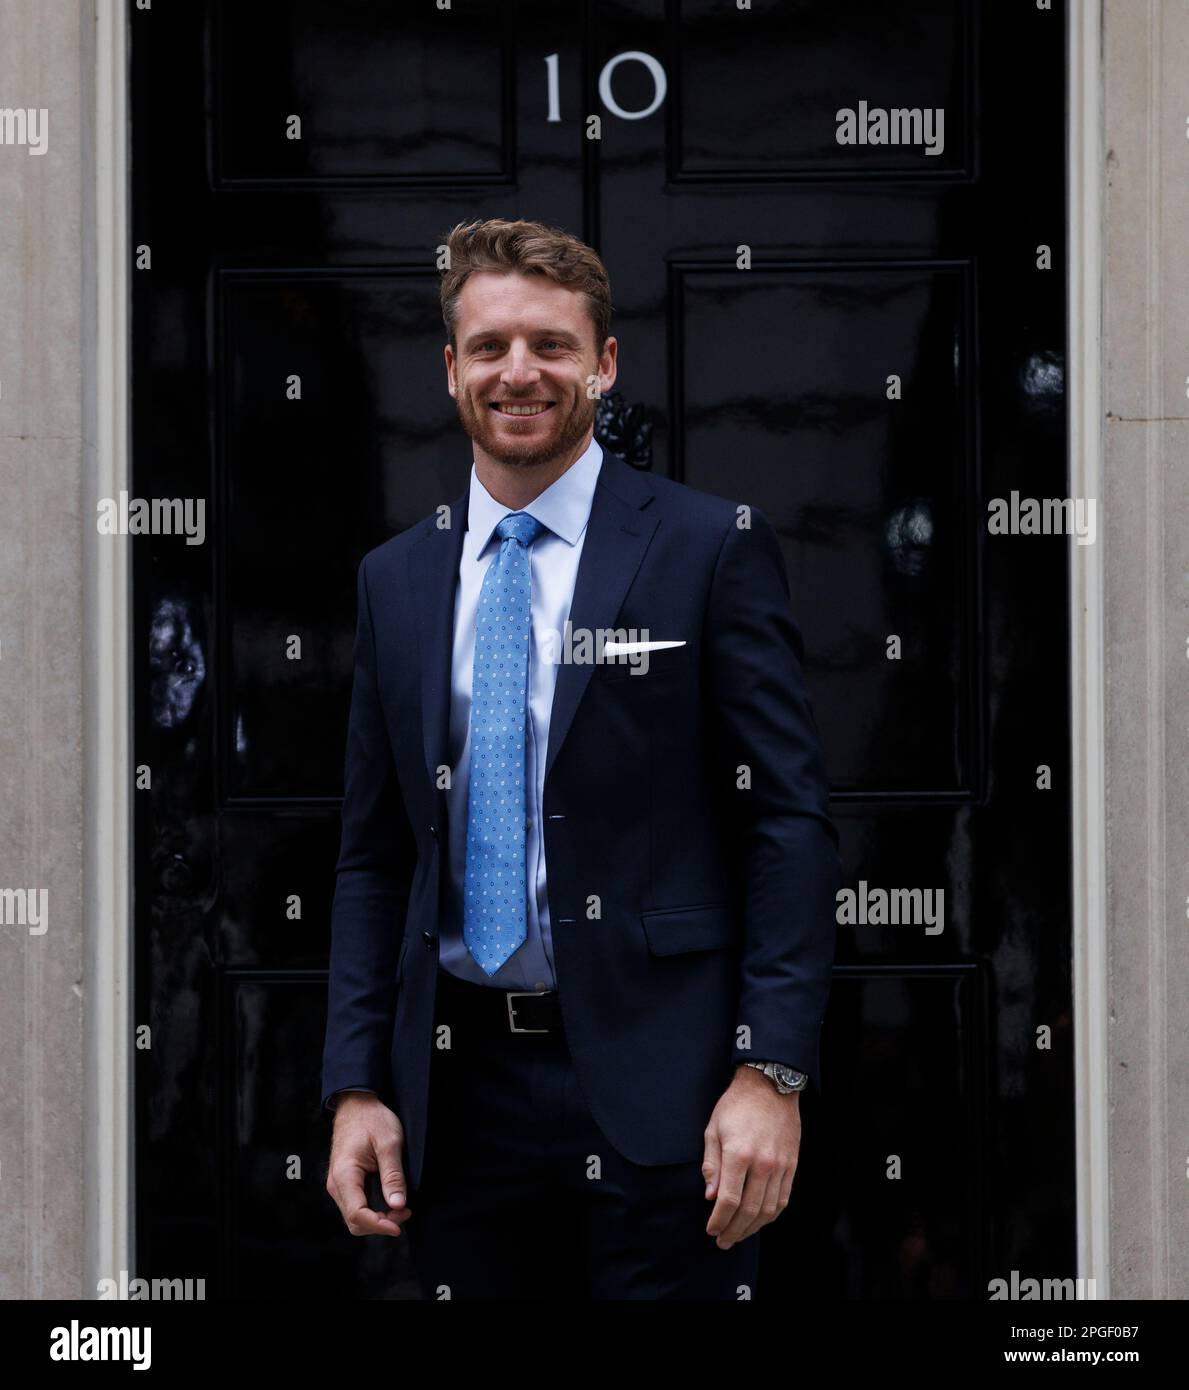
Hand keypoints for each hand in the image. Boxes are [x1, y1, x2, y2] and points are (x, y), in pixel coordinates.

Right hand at [325, 1093, 411, 1237]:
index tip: (401, 1223)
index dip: (379, 1225)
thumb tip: (398, 1205)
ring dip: (377, 1219)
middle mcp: (336, 1184)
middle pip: (354, 1221)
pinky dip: (373, 1210)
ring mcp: (339, 1184)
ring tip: (400, 1207)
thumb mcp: (389, 1144)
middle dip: (380, 1224)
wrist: (357, 1104)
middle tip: (405, 1211)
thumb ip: (393, 1175)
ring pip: (355, 1217)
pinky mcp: (345, 1183)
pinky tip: (390, 1202)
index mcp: (345, 1175)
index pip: (357, 1214)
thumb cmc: (372, 1119)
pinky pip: (356, 1206)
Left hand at [702, 1065, 800, 1248]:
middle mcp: (762, 1163)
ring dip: (752, 1228)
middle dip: (734, 1230)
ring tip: (739, 1235)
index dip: (719, 1220)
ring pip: (768, 1209)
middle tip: (723, 1241)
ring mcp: (780, 1166)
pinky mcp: (792, 1165)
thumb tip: (710, 1197)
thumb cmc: (736, 1105)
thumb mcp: (713, 1129)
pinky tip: (759, 1221)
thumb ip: (712, 1165)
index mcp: (739, 1153)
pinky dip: (771, 1215)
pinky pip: (783, 1199)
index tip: (711, 1230)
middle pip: (749, 1209)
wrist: (769, 1086)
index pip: (728, 1200)